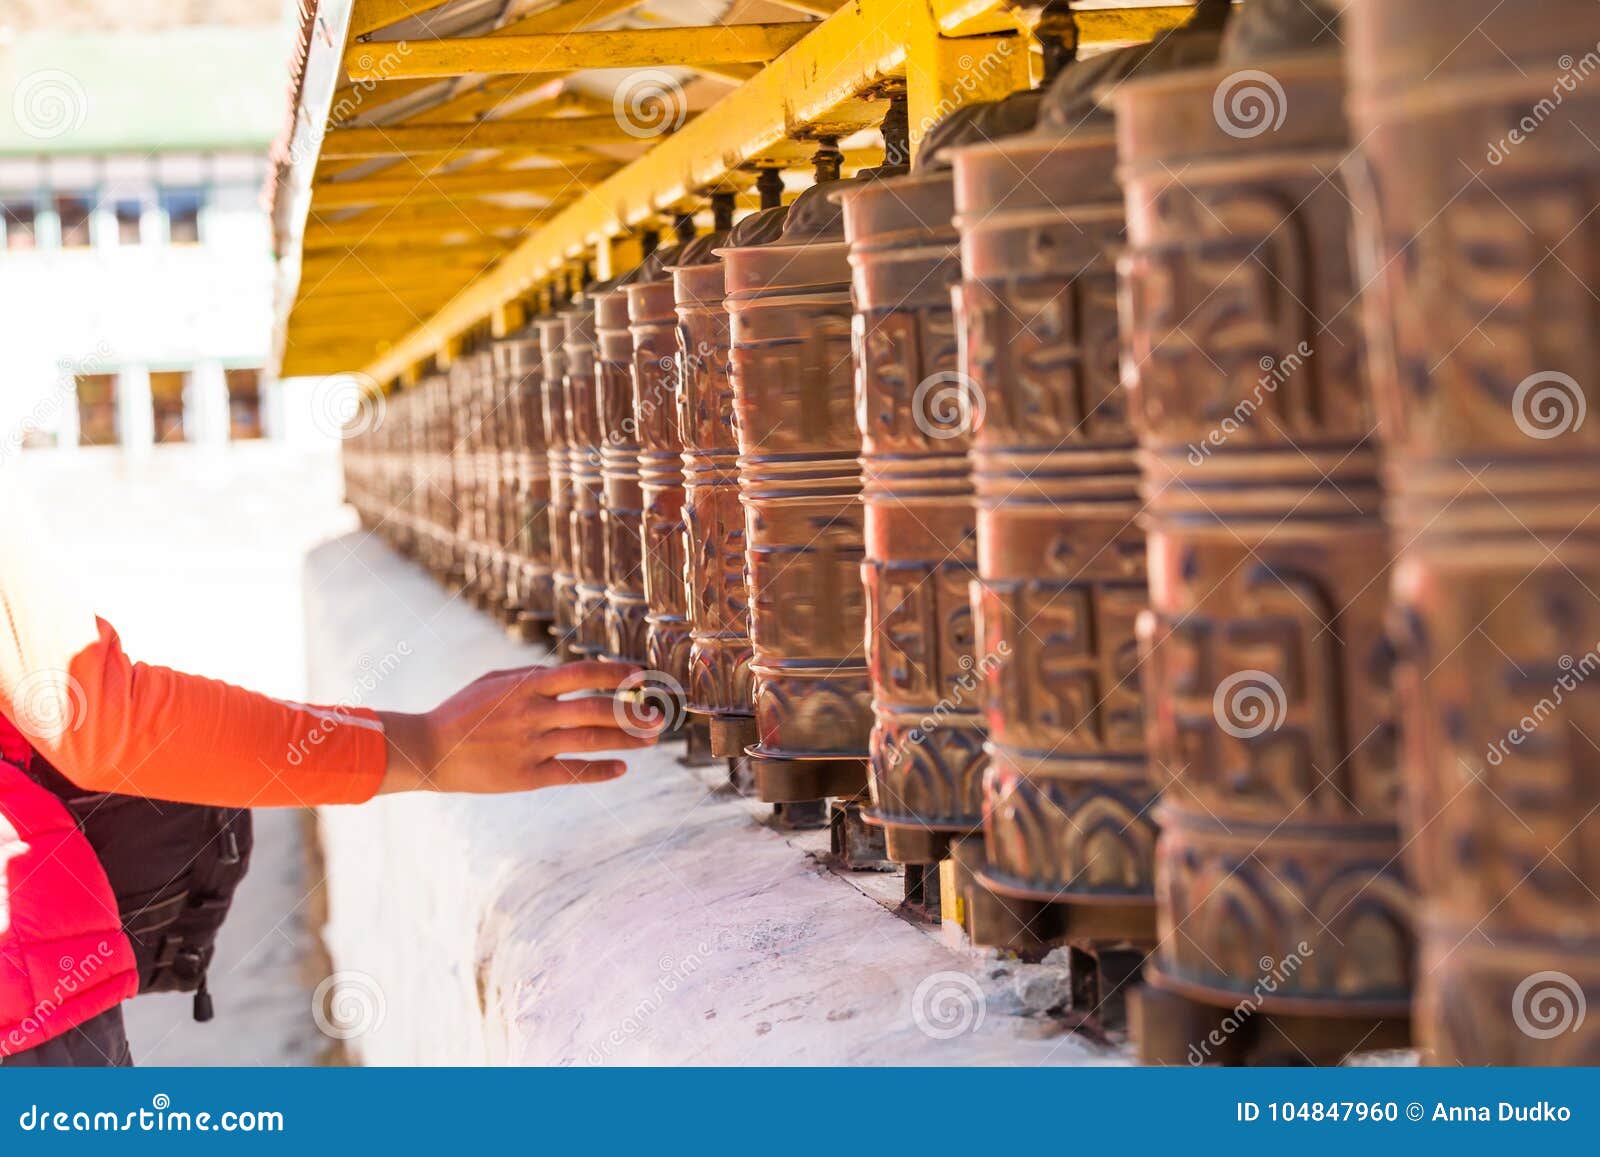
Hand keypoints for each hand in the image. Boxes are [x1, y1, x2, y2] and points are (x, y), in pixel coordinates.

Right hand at [375, 661, 659, 794]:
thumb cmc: (463, 711)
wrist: (429, 750)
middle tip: (656, 717)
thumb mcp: (494, 680)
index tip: (640, 674)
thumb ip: (532, 675)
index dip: (614, 672)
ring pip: (590, 741)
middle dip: (631, 712)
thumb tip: (572, 674)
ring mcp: (530, 747)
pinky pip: (571, 772)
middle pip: (594, 709)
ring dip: (626, 740)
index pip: (581, 673)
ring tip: (650, 740)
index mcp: (525, 685)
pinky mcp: (525, 777)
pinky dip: (599, 771)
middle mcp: (532, 714)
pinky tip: (620, 768)